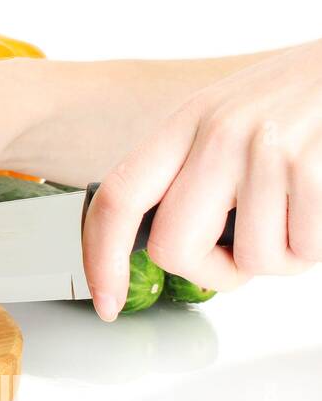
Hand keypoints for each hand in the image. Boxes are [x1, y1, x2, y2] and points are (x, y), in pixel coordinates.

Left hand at [83, 40, 321, 319]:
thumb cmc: (305, 99)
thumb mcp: (231, 118)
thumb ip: (193, 172)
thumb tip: (166, 244)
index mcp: (186, 123)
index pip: (117, 198)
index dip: (100, 259)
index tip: (107, 301)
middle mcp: (217, 134)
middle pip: (173, 247)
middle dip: (211, 273)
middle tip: (241, 260)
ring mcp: (265, 150)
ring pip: (252, 260)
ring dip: (283, 258)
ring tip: (301, 216)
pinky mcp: (311, 168)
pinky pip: (304, 249)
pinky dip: (316, 246)